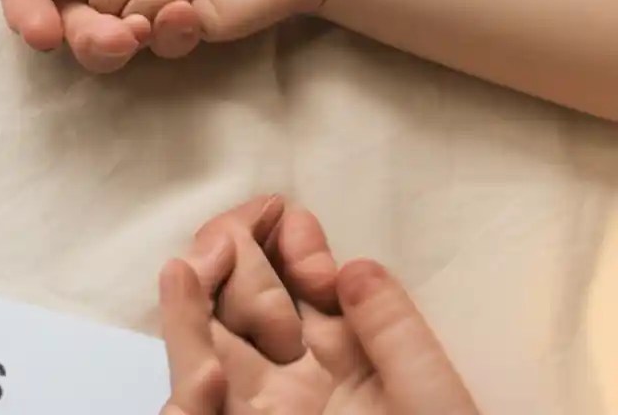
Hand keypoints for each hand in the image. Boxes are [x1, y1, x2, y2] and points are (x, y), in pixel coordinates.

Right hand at [161, 196, 480, 413]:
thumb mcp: (432, 402)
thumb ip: (396, 334)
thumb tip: (354, 266)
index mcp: (342, 358)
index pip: (298, 283)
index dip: (289, 245)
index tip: (292, 222)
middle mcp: (290, 381)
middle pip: (241, 304)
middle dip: (227, 259)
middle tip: (227, 239)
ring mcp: (257, 413)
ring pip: (206, 352)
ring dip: (189, 310)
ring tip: (185, 268)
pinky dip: (192, 392)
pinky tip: (205, 363)